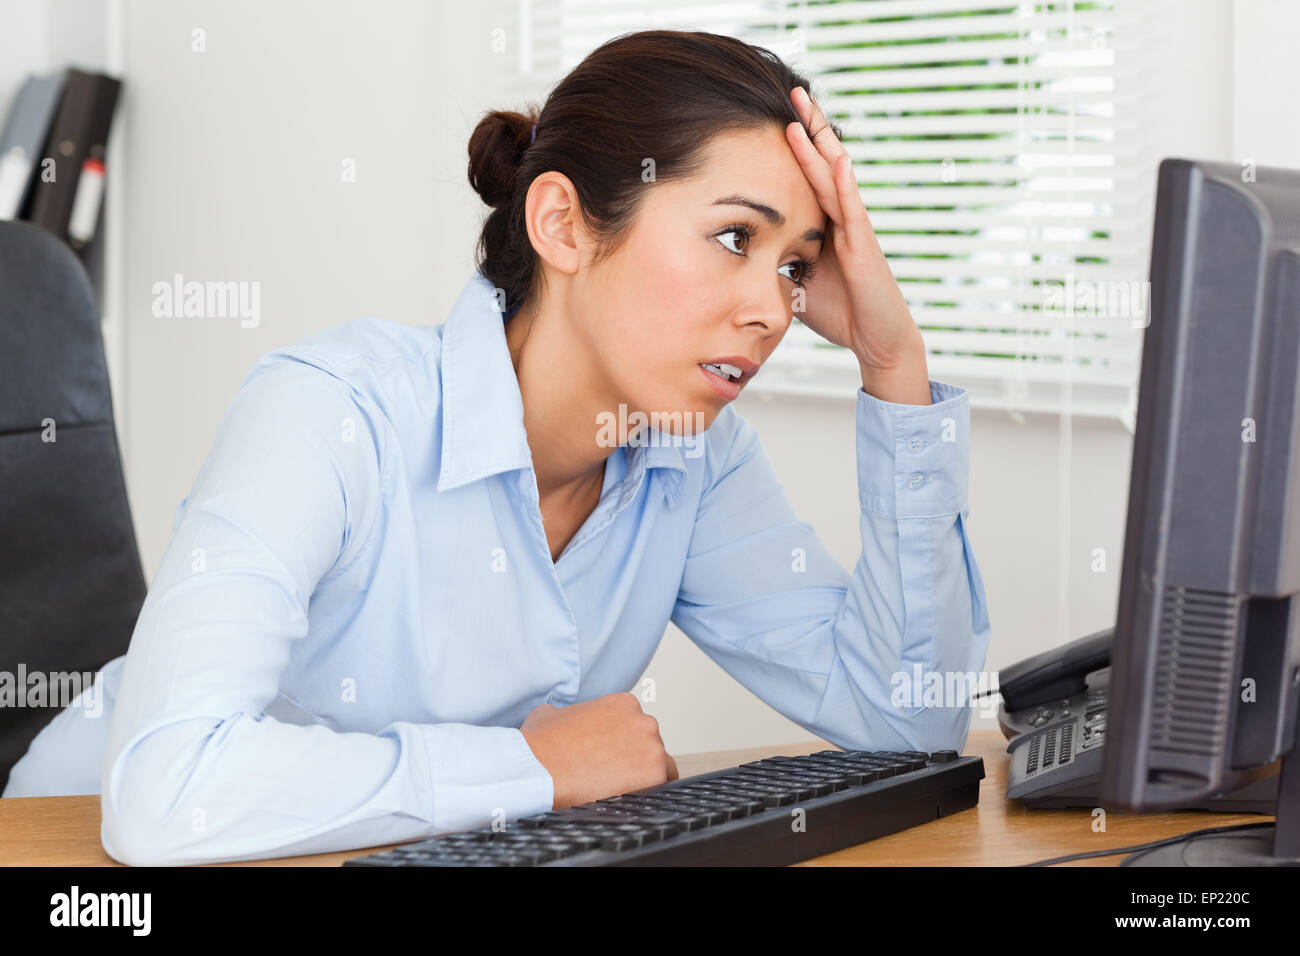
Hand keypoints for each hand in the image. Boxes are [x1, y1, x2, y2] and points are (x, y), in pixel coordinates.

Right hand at [520, 692, 678, 809]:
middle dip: (635, 759)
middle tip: (613, 776)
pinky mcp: (655, 774)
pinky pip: (662, 787)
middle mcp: (643, 721)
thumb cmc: (542, 744)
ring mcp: (652, 747)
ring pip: (660, 766)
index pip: (636, 725)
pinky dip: (647, 794)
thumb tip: (561, 719)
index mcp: (624, 704)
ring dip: (644, 777)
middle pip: (650, 745)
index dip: (624, 744)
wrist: (540, 768)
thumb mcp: (550, 713)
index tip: (611, 757)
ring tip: (619, 790)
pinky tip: (626, 799)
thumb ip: (567, 712)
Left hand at [784, 86, 929, 393]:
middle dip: (810, 128)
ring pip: (834, 179)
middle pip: (824, 164)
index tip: (778, 115)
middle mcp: (842, 218)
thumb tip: (741, 255)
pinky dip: (845, 184)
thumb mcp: (795, 283)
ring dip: (820, 145)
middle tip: (794, 92)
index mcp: (826, 223)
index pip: (809, 175)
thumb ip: (775, 262)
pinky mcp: (864, 247)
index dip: (797, 146)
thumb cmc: (839, 312)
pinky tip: (839, 159)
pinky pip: (853, 210)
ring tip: (806, 112)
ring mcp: (855, 229)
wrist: (875, 340)